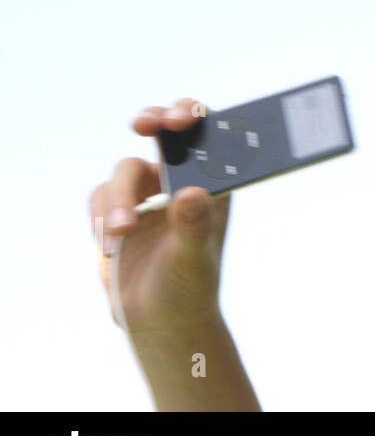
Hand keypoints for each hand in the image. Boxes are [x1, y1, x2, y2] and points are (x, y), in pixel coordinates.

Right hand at [90, 99, 231, 336]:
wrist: (159, 321)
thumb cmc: (190, 286)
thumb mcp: (194, 259)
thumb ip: (193, 226)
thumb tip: (191, 193)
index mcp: (212, 184)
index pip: (208, 134)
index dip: (194, 115)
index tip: (180, 118)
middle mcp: (180, 180)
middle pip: (164, 132)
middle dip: (153, 120)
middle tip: (143, 124)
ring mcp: (147, 193)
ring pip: (125, 170)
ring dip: (119, 199)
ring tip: (121, 234)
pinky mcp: (117, 210)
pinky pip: (100, 196)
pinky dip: (101, 217)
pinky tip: (111, 246)